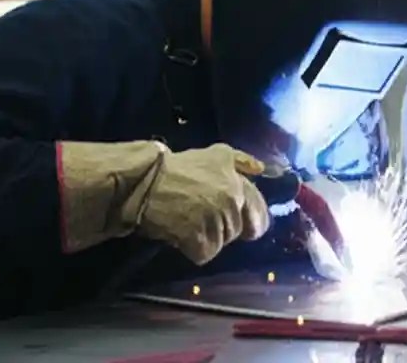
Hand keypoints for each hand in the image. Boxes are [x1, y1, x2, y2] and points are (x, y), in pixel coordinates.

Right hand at [139, 143, 270, 264]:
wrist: (145, 181)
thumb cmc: (179, 167)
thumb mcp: (215, 154)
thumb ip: (242, 161)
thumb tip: (261, 169)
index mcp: (238, 183)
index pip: (258, 211)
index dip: (253, 222)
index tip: (245, 228)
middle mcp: (232, 200)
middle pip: (236, 230)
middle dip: (222, 228)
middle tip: (201, 218)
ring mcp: (216, 219)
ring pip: (221, 243)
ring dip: (206, 239)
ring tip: (187, 222)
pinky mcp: (199, 237)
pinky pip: (205, 253)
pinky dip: (193, 249)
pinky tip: (181, 235)